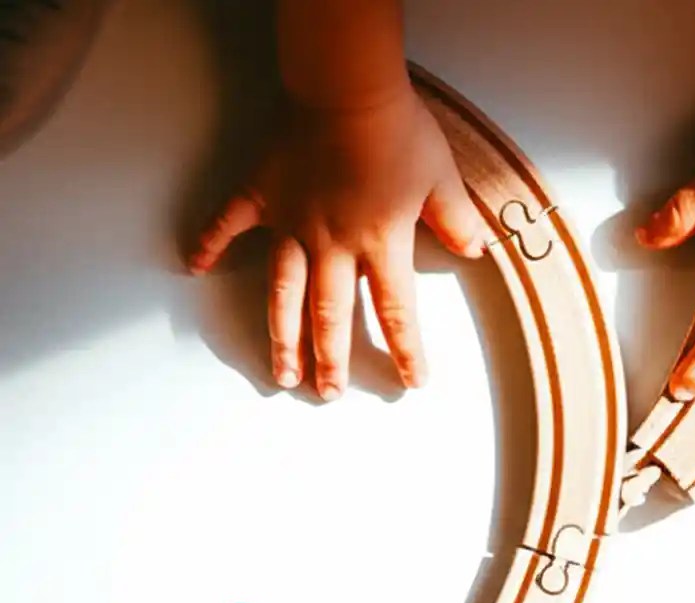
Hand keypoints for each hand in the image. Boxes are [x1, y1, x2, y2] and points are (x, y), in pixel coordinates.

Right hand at [188, 85, 484, 400]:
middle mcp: (333, 245)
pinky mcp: (262, 195)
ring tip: (280, 374)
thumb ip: (456, 220)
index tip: (412, 383)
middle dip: (332, 360)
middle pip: (331, 316)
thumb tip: (476, 251)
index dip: (406, 350)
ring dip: (282, 335)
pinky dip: (209, 243)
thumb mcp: (442, 179)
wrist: (348, 90)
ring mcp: (292, 223)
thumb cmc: (400, 132)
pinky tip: (194, 267)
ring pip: (284, 292)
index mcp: (381, 244)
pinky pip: (229, 223)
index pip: (397, 311)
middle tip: (328, 395)